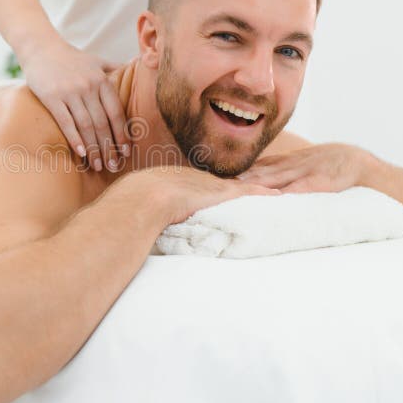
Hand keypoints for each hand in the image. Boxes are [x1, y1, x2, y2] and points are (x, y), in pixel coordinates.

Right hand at [21, 41, 129, 171]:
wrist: (41, 47)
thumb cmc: (71, 58)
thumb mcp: (96, 61)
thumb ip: (115, 69)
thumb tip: (138, 69)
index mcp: (102, 80)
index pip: (117, 113)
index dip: (123, 135)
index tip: (127, 152)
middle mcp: (88, 86)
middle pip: (103, 123)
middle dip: (109, 148)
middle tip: (113, 166)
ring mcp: (70, 92)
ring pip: (86, 126)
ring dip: (94, 149)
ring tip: (97, 165)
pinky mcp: (52, 97)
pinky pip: (66, 122)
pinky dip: (75, 139)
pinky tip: (81, 153)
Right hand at [130, 165, 281, 224]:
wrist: (141, 200)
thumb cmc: (130, 205)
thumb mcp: (134, 204)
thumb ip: (137, 211)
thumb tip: (122, 224)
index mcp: (175, 179)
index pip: (198, 183)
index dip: (210, 187)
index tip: (219, 188)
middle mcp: (196, 178)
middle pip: (222, 181)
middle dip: (239, 183)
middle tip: (256, 181)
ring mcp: (209, 185)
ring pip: (240, 186)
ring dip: (256, 189)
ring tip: (274, 188)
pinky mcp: (221, 195)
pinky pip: (250, 194)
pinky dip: (265, 196)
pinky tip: (281, 198)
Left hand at [237, 143, 377, 193]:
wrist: (363, 165)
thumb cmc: (340, 165)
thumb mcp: (313, 161)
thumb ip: (296, 167)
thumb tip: (280, 180)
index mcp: (295, 160)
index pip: (266, 163)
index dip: (247, 168)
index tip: (228, 173)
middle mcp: (296, 164)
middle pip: (264, 169)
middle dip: (244, 174)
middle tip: (223, 180)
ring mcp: (306, 172)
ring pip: (276, 176)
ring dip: (257, 181)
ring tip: (238, 186)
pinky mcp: (318, 182)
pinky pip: (299, 186)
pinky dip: (286, 190)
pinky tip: (273, 195)